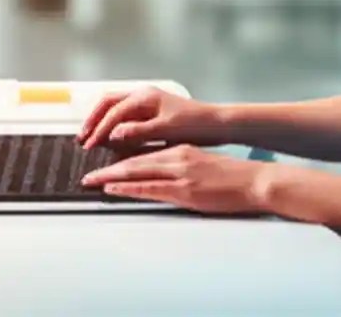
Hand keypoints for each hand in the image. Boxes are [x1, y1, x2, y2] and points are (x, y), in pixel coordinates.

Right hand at [77, 87, 227, 148]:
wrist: (216, 123)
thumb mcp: (165, 129)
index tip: (90, 145)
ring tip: (91, 137)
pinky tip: (111, 137)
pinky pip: (125, 114)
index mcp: (144, 97)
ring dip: (101, 121)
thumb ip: (138, 131)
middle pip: (108, 103)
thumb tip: (114, 133)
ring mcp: (147, 101)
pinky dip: (113, 123)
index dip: (99, 129)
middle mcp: (143, 95)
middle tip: (82, 138)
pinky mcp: (151, 110)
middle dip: (93, 120)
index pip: (113, 112)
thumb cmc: (195, 124)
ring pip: (115, 107)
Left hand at [80, 144, 272, 214]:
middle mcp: (176, 158)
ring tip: (91, 181)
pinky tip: (113, 188)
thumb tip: (160, 176)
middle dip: (107, 169)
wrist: (253, 181)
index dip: (119, 161)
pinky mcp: (184, 189)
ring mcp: (179, 173)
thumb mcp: (201, 165)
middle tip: (87, 174)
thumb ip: (179, 168)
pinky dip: (127, 187)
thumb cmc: (231, 177)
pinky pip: (149, 187)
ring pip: (136, 172)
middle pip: (133, 161)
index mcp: (180, 151)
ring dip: (110, 177)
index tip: (103, 166)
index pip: (142, 155)